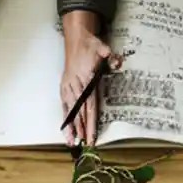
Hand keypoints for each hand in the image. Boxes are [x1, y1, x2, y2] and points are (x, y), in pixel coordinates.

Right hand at [61, 10, 122, 145]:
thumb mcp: (103, 47)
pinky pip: (64, 106)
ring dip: (70, 127)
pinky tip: (65, 129)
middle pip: (79, 112)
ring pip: (69, 111)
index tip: (92, 135)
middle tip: (84, 144)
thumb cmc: (90, 45)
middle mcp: (75, 86)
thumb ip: (110, 56)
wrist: (76, 39)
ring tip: (71, 142)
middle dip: (82, 129)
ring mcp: (68, 87)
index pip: (89, 106)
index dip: (90, 122)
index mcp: (85, 79)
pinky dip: (65, 118)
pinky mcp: (64, 87)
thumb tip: (118, 63)